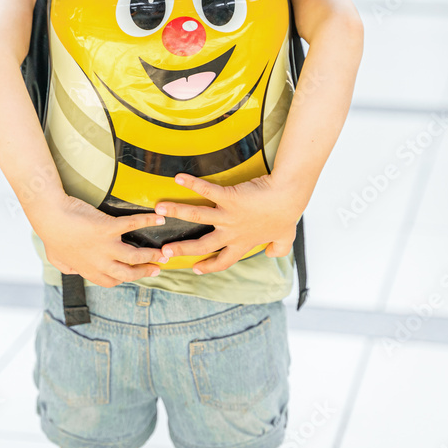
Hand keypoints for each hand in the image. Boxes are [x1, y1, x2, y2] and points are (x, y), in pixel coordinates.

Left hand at [31, 195, 165, 287]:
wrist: (50, 214)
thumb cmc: (52, 233)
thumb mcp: (56, 257)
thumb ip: (66, 267)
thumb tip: (72, 271)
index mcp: (88, 269)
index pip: (112, 281)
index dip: (126, 279)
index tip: (134, 274)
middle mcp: (99, 262)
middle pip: (128, 274)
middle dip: (145, 272)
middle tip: (158, 268)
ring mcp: (104, 246)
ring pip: (134, 256)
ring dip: (152, 255)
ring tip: (163, 252)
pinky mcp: (107, 228)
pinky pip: (132, 225)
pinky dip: (148, 220)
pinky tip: (159, 218)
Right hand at [155, 173, 300, 274]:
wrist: (288, 196)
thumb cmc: (287, 214)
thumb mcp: (285, 238)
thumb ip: (278, 248)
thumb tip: (271, 253)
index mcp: (243, 242)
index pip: (224, 261)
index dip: (210, 267)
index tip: (196, 269)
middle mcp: (232, 232)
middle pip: (203, 245)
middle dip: (181, 249)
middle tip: (164, 252)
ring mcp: (228, 215)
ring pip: (197, 217)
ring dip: (176, 212)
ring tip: (158, 209)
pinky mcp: (228, 197)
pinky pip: (206, 191)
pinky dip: (191, 183)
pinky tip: (178, 177)